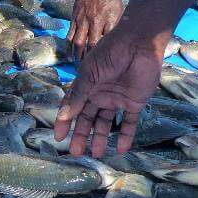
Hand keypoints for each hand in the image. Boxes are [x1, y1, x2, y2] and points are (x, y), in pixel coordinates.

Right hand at [53, 26, 164, 157]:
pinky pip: (129, 122)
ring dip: (101, 138)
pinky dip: (126, 135)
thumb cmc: (110, 53)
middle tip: (76, 152)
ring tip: (97, 153)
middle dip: (81, 135)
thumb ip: (78, 96)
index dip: (64, 122)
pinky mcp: (135, 102)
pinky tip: (122, 149)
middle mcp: (99, 95)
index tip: (58, 137)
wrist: (139, 44)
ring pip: (106, 123)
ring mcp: (117, 99)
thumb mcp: (90, 74)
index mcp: (86, 87)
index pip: (71, 108)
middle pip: (88, 119)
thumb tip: (63, 116)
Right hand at [68, 0, 123, 58]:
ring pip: (79, 41)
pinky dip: (70, 44)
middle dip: (91, 58)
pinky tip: (70, 51)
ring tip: (78, 63)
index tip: (107, 63)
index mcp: (110, 18)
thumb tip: (124, 30)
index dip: (106, 52)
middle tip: (91, 68)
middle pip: (93, 44)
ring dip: (78, 54)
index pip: (108, 40)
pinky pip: (71, 33)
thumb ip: (120, 19)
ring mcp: (84, 20)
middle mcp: (96, 21)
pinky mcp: (75, 17)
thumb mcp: (120, 4)